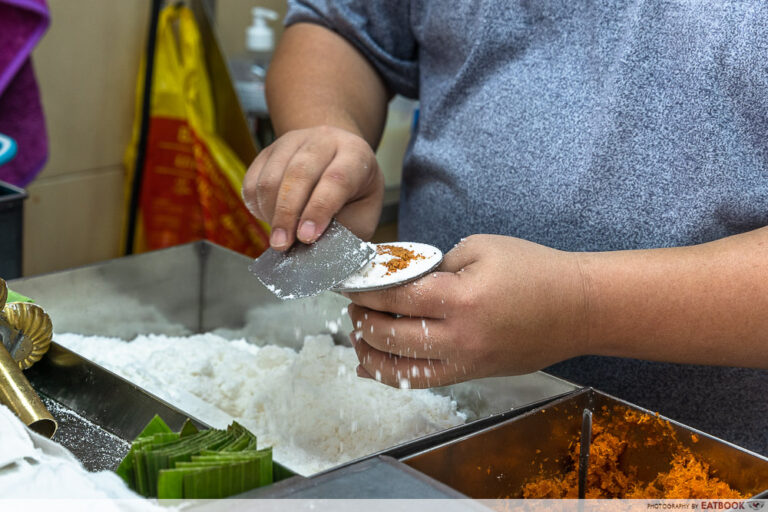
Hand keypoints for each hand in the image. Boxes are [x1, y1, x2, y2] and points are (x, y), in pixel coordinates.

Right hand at [242, 125, 383, 249]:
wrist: (339, 160)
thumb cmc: (355, 194)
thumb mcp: (364, 212)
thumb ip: (345, 227)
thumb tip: (313, 243)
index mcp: (355, 154)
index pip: (336, 179)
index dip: (319, 209)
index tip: (307, 237)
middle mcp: (324, 140)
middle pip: (298, 174)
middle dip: (287, 215)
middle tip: (283, 245)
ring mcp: (293, 141)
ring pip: (271, 178)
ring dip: (271, 213)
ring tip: (280, 237)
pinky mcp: (269, 150)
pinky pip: (252, 181)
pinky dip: (258, 207)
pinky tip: (271, 219)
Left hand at [345, 235, 588, 387]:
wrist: (578, 308)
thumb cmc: (534, 270)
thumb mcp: (480, 248)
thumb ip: (437, 265)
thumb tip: (403, 280)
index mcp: (461, 299)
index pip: (395, 297)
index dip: (364, 289)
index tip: (347, 282)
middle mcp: (460, 338)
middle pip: (390, 335)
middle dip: (362, 319)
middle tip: (351, 304)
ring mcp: (466, 362)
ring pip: (400, 368)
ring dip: (370, 351)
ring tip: (356, 334)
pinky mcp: (473, 374)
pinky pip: (423, 381)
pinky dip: (392, 375)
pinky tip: (370, 365)